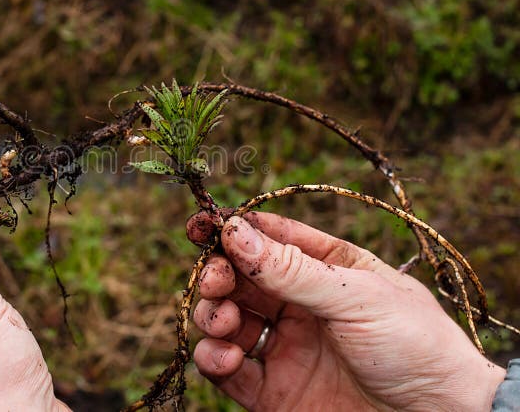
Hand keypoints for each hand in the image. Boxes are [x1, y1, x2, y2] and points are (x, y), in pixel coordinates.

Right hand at [187, 211, 504, 410]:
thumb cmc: (416, 345)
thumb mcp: (357, 296)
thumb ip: (292, 268)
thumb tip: (235, 231)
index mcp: (326, 268)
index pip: (269, 238)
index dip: (232, 229)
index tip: (201, 226)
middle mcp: (300, 304)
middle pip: (240, 278)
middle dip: (218, 275)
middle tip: (214, 282)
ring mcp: (286, 347)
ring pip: (227, 320)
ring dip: (211, 315)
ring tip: (222, 324)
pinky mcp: (274, 391)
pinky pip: (230, 370)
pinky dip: (213, 359)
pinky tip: (223, 357)